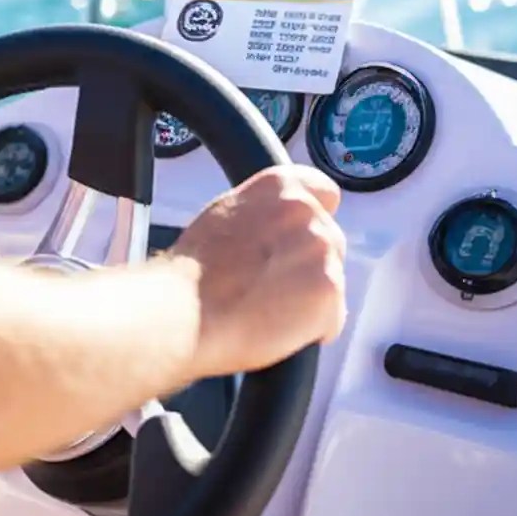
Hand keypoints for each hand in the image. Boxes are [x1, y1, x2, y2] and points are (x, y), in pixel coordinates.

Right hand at [169, 165, 346, 378]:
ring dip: (310, 298)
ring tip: (268, 312)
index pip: (324, 192)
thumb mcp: (223, 216)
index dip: (313, 222)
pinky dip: (312, 329)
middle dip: (308, 266)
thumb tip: (271, 229)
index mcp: (279, 186)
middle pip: (330, 242)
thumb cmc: (191, 273)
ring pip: (332, 280)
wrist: (183, 310)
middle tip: (271, 288)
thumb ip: (260, 213)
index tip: (298, 242)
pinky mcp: (329, 290)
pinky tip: (277, 329)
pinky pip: (332, 316)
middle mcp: (306, 211)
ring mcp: (322, 250)